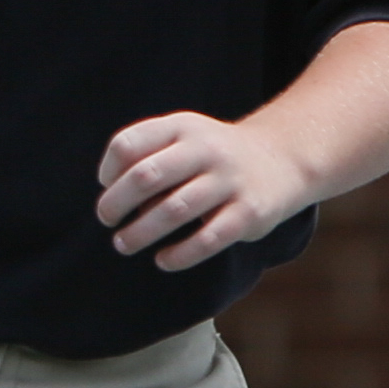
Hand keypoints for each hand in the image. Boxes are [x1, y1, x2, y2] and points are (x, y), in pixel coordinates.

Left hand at [96, 108, 319, 269]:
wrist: (281, 159)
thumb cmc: (212, 156)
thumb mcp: (183, 137)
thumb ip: (146, 155)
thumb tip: (111, 195)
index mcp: (182, 127)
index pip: (128, 144)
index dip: (108, 170)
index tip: (107, 188)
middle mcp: (206, 149)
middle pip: (145, 176)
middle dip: (116, 204)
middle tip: (107, 220)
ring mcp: (229, 180)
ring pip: (172, 211)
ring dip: (140, 233)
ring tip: (123, 244)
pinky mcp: (249, 212)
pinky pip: (207, 239)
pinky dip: (179, 254)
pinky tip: (163, 260)